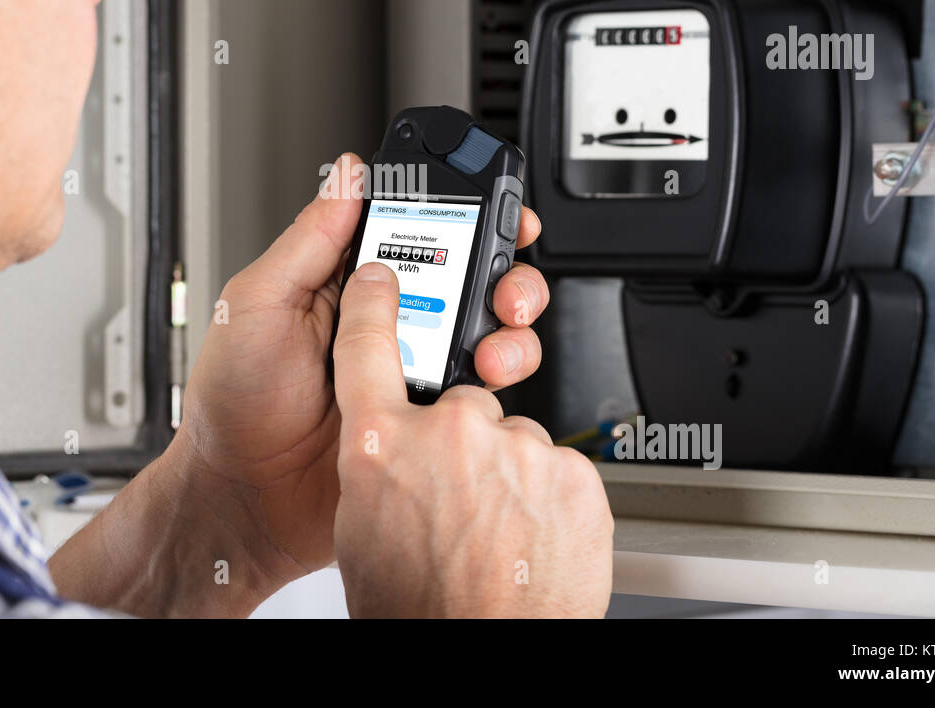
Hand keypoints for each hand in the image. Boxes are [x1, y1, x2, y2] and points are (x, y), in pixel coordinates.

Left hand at [176, 153, 552, 591]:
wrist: (243, 500)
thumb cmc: (233, 404)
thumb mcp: (259, 303)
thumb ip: (309, 239)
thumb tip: (346, 175)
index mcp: (348, 282)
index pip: (418, 230)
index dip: (461, 212)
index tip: (489, 202)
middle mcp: (388, 321)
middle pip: (470, 277)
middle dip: (504, 271)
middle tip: (501, 286)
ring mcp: (413, 371)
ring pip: (488, 333)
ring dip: (507, 330)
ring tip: (490, 346)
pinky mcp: (428, 419)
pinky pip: (480, 395)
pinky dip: (494, 386)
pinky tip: (473, 389)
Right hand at [330, 260, 613, 617]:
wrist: (485, 655)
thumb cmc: (419, 610)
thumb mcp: (361, 528)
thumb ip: (377, 466)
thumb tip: (391, 450)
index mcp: (381, 446)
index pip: (366, 344)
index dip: (374, 303)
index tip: (380, 280)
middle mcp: (449, 434)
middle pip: (460, 401)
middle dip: (461, 441)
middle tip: (458, 499)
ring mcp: (516, 449)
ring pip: (512, 440)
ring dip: (506, 475)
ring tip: (497, 532)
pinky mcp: (572, 472)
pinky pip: (555, 467)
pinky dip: (547, 497)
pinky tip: (529, 537)